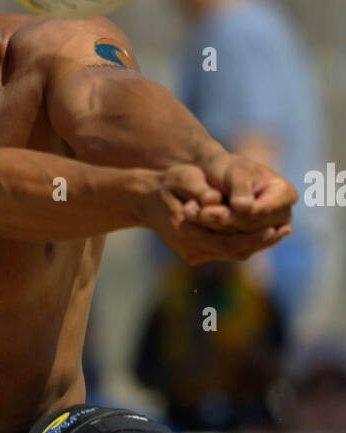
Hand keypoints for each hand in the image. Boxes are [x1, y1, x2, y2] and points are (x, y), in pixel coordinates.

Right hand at [142, 164, 290, 265]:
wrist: (146, 199)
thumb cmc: (168, 184)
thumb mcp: (182, 178)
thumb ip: (199, 189)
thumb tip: (214, 200)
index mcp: (187, 234)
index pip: (229, 243)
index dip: (254, 238)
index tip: (275, 228)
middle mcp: (190, 250)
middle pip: (235, 252)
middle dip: (262, 242)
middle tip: (286, 230)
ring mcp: (192, 255)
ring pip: (232, 254)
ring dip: (256, 243)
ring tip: (280, 231)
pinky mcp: (195, 255)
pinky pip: (225, 252)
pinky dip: (245, 243)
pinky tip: (263, 231)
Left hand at [194, 153, 297, 232]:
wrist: (218, 176)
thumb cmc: (229, 168)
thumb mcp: (235, 172)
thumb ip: (241, 189)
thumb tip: (244, 207)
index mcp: (285, 194)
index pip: (262, 211)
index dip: (239, 214)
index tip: (213, 213)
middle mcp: (282, 215)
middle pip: (253, 227)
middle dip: (224, 222)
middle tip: (199, 214)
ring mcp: (269, 230)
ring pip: (242, 238)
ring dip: (215, 230)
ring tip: (194, 217)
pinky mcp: (252, 240)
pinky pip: (234, 245)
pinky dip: (213, 236)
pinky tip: (195, 227)